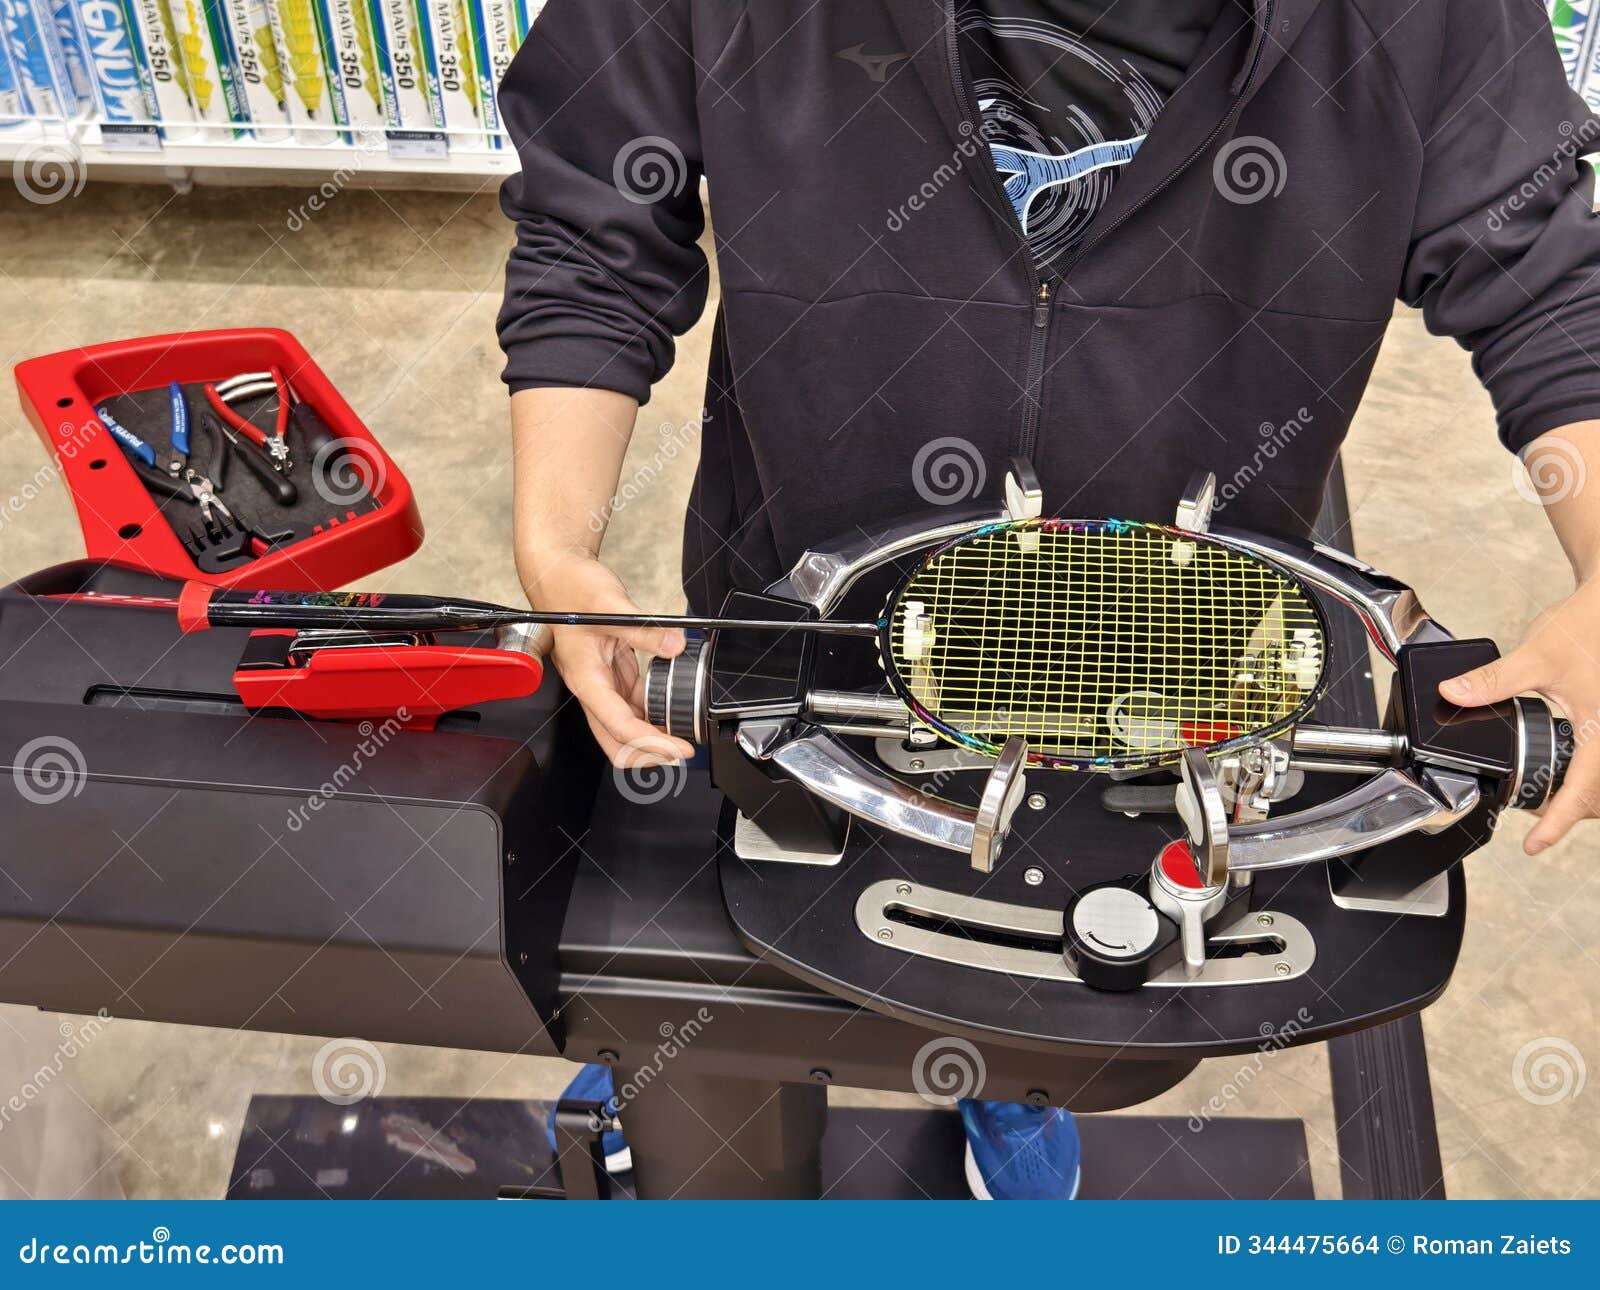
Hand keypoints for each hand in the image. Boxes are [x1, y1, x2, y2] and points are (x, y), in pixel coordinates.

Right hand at [523, 552, 693, 768]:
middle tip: (683, 751)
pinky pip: (634, 702)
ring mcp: (603, 683)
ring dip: (652, 734)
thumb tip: (675, 646)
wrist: (559, 575)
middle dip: (649, 754)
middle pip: (617, 740)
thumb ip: (644, 629)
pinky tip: (672, 704)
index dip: (651, 743)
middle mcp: (593, 688)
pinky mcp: (613, 673)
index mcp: (586, 679)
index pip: (620, 726)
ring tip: (683, 731)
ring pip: (627, 725)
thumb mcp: (610, 604)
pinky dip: (652, 710)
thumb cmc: (571, 590)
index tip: (679, 748)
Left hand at [1439, 577, 1599, 853]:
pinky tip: (1564, 768)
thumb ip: (1494, 681)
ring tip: (1548, 799)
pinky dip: (1585, 776)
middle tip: (1532, 813)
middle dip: (1568, 811)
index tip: (1533, 845)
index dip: (1557, 823)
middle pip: (1597, 795)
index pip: (1581, 790)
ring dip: (1579, 795)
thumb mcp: (1537, 656)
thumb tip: (1452, 694)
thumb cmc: (1589, 625)